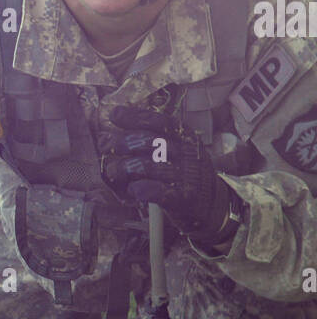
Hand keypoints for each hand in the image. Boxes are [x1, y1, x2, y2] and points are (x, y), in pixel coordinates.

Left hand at [101, 105, 230, 242]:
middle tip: (105, 146)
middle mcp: (186, 152)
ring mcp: (185, 174)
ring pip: (146, 166)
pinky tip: (132, 189)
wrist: (213, 202)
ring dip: (123, 168)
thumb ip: (150, 139)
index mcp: (184, 136)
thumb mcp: (176, 148)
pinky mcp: (182, 197)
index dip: (134, 117)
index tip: (114, 115)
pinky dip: (139, 189)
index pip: (158, 121)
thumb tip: (110, 131)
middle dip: (121, 142)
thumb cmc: (183, 172)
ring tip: (113, 171)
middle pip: (148, 141)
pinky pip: (155, 190)